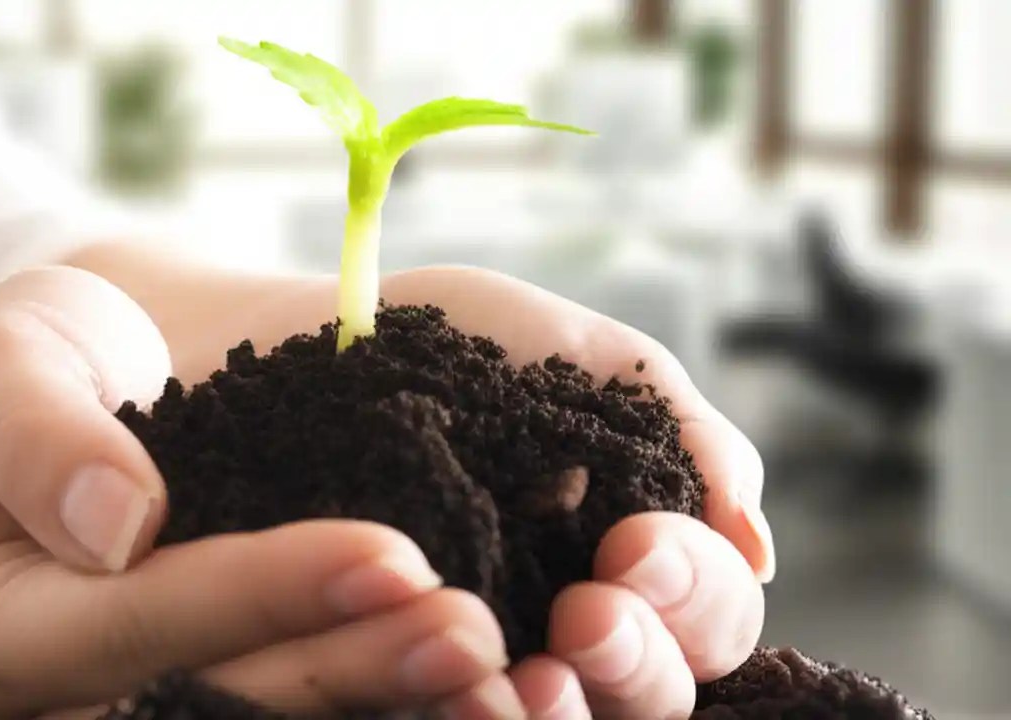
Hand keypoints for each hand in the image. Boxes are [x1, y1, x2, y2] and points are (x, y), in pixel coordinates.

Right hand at [0, 267, 517, 718]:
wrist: (36, 415)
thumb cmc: (8, 378)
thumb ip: (31, 436)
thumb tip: (123, 521)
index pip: (137, 623)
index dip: (265, 594)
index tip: (391, 554)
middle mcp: (65, 700)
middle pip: (216, 700)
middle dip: (350, 668)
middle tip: (476, 632)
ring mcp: (134, 702)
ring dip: (380, 697)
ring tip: (494, 661)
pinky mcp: (204, 678)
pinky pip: (289, 697)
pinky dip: (376, 689)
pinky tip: (470, 670)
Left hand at [382, 267, 771, 718]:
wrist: (309, 344)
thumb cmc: (453, 339)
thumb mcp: (584, 356)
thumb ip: (682, 433)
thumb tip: (758, 550)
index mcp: (634, 544)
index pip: (711, 609)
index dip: (696, 591)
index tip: (635, 545)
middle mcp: (578, 614)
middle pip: (661, 688)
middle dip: (641, 658)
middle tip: (585, 614)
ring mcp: (497, 649)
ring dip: (573, 713)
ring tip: (536, 681)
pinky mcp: (412, 669)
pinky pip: (467, 716)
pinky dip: (482, 717)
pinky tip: (465, 695)